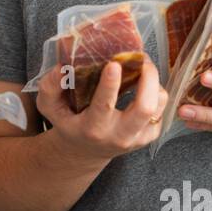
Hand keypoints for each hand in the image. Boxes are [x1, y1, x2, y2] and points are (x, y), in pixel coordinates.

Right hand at [35, 55, 167, 162]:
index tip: (114, 64)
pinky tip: (142, 85)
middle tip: (142, 59)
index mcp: (93, 128)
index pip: (104, 106)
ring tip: (142, 68)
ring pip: (158, 105)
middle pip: (144, 108)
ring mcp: (137, 138)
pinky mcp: (150, 135)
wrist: (85, 151)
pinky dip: (155, 92)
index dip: (110, 84)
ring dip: (154, 82)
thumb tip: (63, 68)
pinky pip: (161, 108)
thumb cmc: (68, 123)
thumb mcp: (50, 108)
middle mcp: (118, 135)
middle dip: (148, 79)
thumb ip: (50, 87)